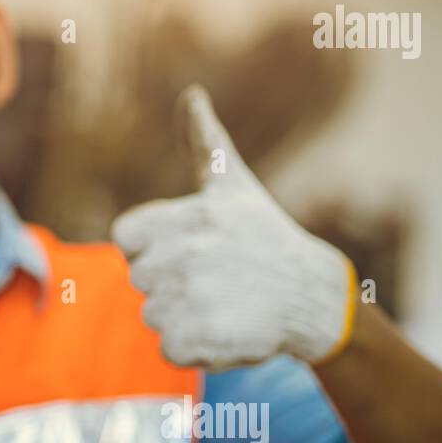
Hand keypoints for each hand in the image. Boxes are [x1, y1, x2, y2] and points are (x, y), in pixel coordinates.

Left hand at [110, 85, 355, 370]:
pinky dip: (194, 348)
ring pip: (153, 314)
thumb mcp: (231, 182)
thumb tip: (191, 93)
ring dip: (184, 316)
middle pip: (140, 279)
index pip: (126, 239)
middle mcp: (183, 255)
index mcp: (184, 216)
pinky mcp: (196, 340)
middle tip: (218, 275)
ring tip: (227, 301)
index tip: (191, 245)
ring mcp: (189, 300)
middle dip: (172, 282)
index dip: (154, 246)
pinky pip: (168, 348)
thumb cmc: (265, 234)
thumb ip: (201, 140)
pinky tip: (228, 329)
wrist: (315, 296)